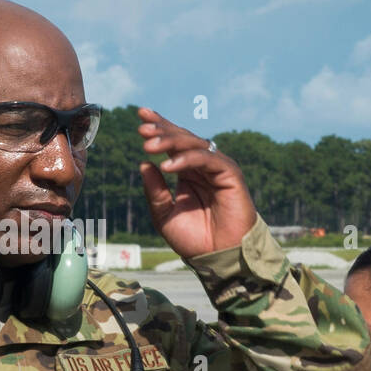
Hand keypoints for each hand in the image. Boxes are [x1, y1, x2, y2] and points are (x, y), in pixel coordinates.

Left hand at [137, 108, 256, 259]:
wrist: (218, 256)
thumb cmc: (194, 239)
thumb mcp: (164, 214)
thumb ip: (154, 190)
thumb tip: (143, 163)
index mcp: (187, 172)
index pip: (172, 143)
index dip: (158, 126)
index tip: (139, 114)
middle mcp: (202, 166)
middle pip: (181, 138)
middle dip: (161, 130)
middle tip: (141, 128)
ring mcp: (217, 168)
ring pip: (193, 144)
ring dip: (170, 141)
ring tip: (148, 145)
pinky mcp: (230, 174)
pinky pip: (206, 159)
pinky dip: (186, 159)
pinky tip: (167, 166)